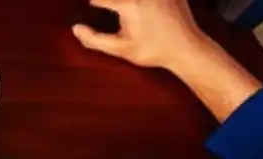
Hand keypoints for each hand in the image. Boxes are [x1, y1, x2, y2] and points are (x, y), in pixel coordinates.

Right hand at [71, 0, 210, 72]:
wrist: (186, 48)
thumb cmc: (153, 50)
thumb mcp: (120, 49)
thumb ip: (94, 40)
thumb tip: (76, 29)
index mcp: (129, 5)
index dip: (95, 1)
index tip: (92, 3)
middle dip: (110, 1)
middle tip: (105, 4)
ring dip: (126, 2)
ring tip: (123, 8)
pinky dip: (144, 2)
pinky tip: (145, 8)